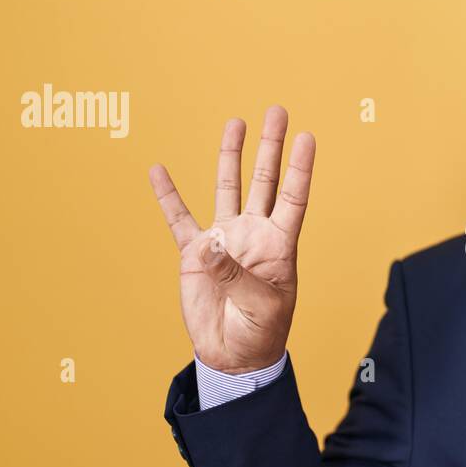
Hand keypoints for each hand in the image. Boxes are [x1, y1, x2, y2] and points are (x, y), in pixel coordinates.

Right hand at [148, 105, 315, 372]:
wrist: (234, 355)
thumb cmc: (260, 331)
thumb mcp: (260, 306)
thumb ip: (236, 276)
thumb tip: (209, 245)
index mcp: (279, 245)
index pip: (293, 198)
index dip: (300, 168)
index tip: (307, 137)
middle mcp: (254, 234)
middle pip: (264, 180)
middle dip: (270, 146)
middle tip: (277, 111)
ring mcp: (225, 241)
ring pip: (228, 188)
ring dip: (231, 156)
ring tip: (235, 122)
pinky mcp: (195, 255)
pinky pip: (179, 220)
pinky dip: (168, 196)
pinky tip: (159, 170)